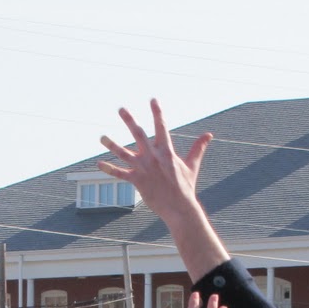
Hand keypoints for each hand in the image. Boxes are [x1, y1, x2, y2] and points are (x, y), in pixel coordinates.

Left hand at [99, 100, 211, 226]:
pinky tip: (99, 164)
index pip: (161, 127)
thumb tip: (209, 135)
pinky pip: (120, 174)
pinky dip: (109, 169)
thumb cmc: (185, 187)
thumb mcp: (192, 165)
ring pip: (124, 153)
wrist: (179, 207)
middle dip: (129, 120)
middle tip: (121, 109)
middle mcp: (153, 157)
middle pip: (138, 134)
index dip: (157, 112)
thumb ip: (198, 148)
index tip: (153, 100)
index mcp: (166, 151)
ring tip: (102, 137)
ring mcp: (143, 168)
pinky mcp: (137, 180)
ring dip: (112, 144)